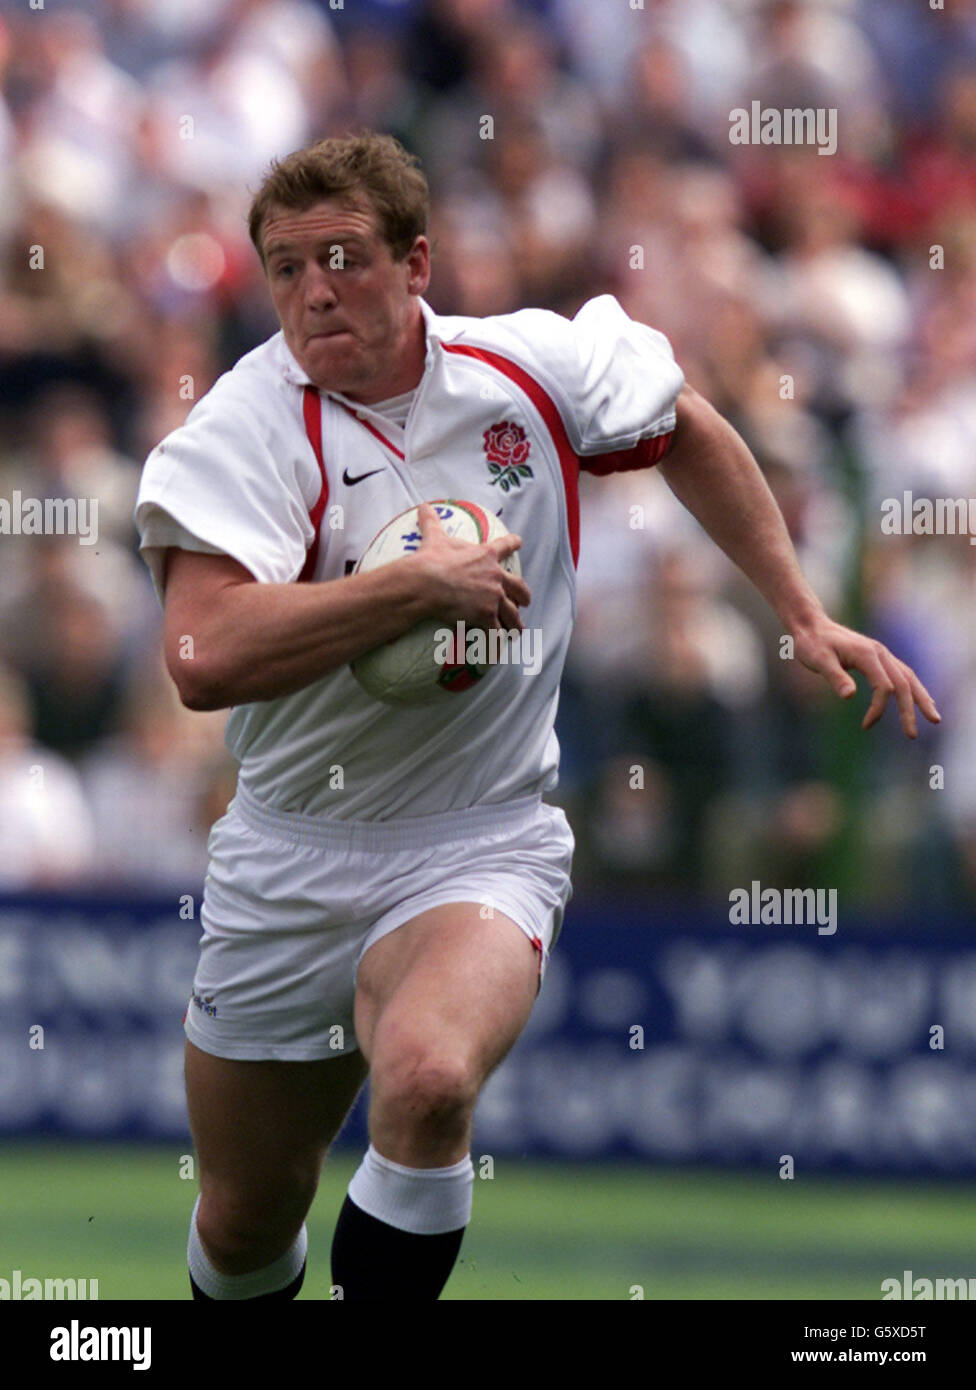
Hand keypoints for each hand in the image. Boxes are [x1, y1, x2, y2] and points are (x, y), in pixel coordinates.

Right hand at [412, 502, 530, 630]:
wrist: (426, 583)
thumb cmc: (431, 560)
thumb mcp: (434, 538)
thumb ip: (431, 522)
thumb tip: (422, 506)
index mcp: (486, 555)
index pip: (505, 545)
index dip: (513, 542)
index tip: (519, 541)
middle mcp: (495, 577)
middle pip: (518, 587)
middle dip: (523, 595)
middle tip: (526, 601)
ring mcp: (493, 598)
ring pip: (511, 614)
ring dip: (515, 623)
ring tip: (517, 631)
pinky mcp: (485, 616)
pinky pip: (495, 632)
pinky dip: (497, 641)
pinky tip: (499, 648)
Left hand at [791, 616, 939, 738]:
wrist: (811, 625)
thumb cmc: (812, 644)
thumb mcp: (818, 661)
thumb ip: (835, 677)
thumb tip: (849, 696)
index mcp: (868, 655)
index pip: (885, 687)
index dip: (878, 709)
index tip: (865, 726)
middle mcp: (880, 653)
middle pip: (904, 684)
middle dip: (910, 711)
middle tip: (912, 736)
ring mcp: (882, 654)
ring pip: (908, 677)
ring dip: (921, 699)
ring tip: (934, 718)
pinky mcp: (878, 657)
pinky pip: (902, 673)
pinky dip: (914, 688)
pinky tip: (922, 699)